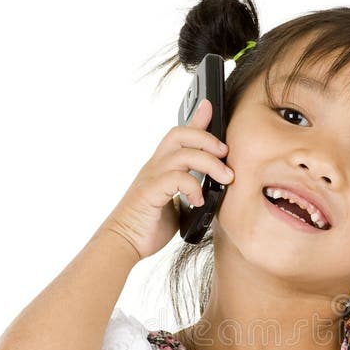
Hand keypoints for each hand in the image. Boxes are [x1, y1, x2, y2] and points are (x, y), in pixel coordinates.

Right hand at [101, 98, 233, 259]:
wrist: (124, 242)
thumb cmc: (148, 226)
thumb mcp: (176, 205)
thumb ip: (189, 193)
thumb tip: (209, 191)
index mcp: (161, 167)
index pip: (180, 135)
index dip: (196, 119)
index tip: (211, 106)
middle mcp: (155, 166)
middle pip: (180, 134)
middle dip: (206, 137)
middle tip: (226, 153)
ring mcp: (151, 178)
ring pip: (183, 154)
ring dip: (210, 163)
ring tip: (225, 178)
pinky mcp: (150, 192)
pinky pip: (176, 178)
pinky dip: (193, 186)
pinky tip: (199, 200)